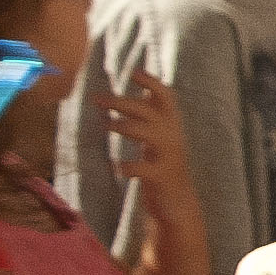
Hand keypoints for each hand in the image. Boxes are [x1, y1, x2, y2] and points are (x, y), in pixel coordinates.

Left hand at [104, 67, 197, 209]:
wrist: (178, 202)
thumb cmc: (163, 165)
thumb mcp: (161, 136)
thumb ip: (153, 116)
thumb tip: (144, 89)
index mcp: (171, 125)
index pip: (166, 97)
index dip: (151, 83)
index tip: (133, 72)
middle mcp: (173, 136)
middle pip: (149, 112)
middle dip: (122, 102)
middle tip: (96, 99)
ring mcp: (169, 156)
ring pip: (149, 134)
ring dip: (126, 126)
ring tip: (105, 125)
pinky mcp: (161, 177)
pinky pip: (145, 168)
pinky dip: (131, 166)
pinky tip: (118, 167)